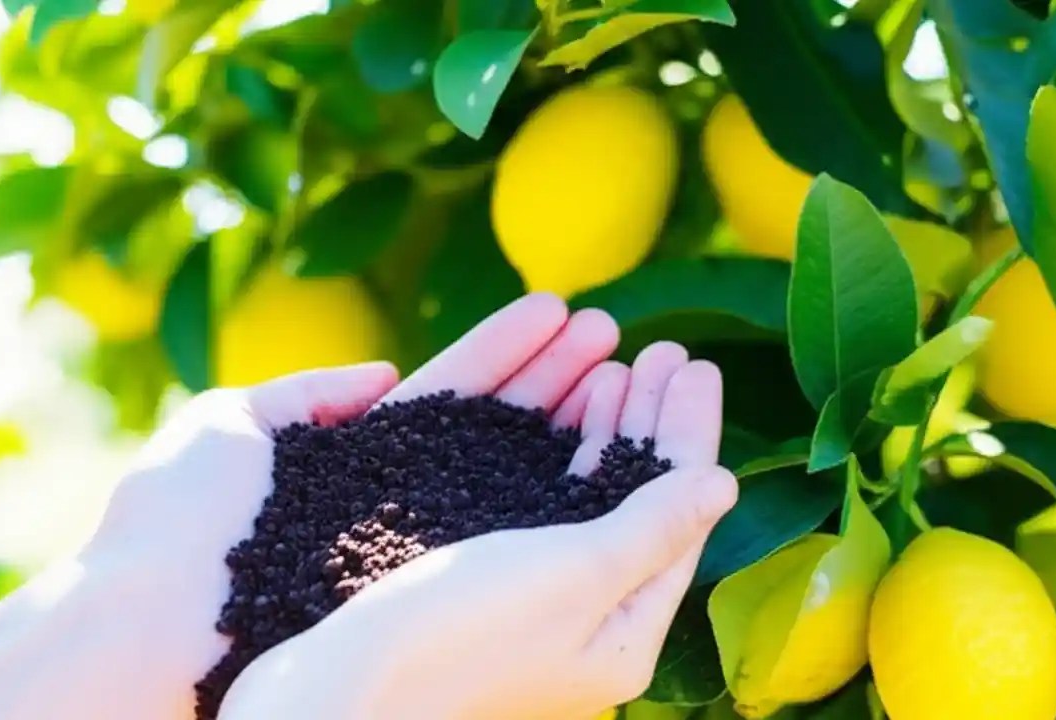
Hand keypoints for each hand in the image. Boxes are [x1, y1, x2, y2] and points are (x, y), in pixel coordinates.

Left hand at [79, 293, 620, 717]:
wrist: (147, 625)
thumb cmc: (173, 522)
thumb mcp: (231, 425)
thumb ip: (308, 392)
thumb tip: (384, 377)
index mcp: (352, 461)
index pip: (445, 397)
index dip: (502, 354)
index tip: (557, 310)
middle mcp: (397, 504)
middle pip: (491, 428)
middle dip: (552, 376)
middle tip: (611, 329)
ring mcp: (413, 543)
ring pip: (506, 467)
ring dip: (564, 411)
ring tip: (625, 358)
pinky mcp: (419, 580)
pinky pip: (493, 516)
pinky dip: (543, 471)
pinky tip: (596, 429)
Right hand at [219, 343, 736, 719]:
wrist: (333, 689)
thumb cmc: (461, 635)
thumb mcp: (575, 574)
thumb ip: (651, 527)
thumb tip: (721, 484)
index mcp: (623, 630)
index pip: (678, 516)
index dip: (688, 435)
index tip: (697, 364)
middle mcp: (582, 615)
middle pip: (634, 500)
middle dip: (649, 420)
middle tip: (662, 350)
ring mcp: (527, 596)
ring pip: (581, 493)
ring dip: (602, 426)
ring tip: (617, 360)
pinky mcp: (475, 575)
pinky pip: (532, 498)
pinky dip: (548, 447)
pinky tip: (553, 408)